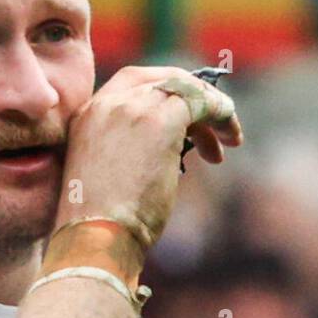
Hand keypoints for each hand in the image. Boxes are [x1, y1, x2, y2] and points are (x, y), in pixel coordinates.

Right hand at [54, 66, 242, 249]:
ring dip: (212, 110)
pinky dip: (222, 112)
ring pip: (184, 88)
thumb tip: (165, 150)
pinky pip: (201, 101)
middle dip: (192, 96)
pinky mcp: (160, 120)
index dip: (164, 94)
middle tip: (213, 121)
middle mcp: (106, 103)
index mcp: (85, 116)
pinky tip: (232, 135)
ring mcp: (131, 107)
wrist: (96, 238)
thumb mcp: (106, 175)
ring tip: (228, 141)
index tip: (185, 120)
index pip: (132, 83)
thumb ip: (127, 150)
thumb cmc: (101, 225)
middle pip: (160, 79)